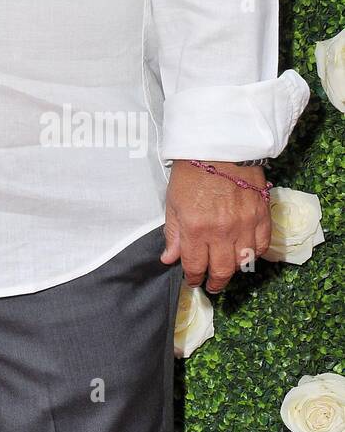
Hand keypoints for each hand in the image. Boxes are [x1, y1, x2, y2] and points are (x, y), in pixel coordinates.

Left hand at [160, 160, 271, 292]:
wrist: (219, 146)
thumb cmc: (191, 171)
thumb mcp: (173, 201)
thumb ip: (173, 233)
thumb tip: (169, 259)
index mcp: (196, 228)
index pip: (196, 265)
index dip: (193, 277)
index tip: (192, 281)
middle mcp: (222, 231)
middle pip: (223, 270)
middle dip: (216, 282)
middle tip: (211, 284)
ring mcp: (246, 224)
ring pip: (244, 262)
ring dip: (234, 269)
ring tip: (227, 268)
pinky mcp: (263, 215)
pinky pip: (262, 246)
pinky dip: (254, 254)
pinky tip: (245, 252)